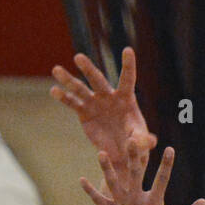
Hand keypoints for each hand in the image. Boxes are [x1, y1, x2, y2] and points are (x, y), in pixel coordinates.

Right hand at [51, 47, 156, 163]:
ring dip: (68, 79)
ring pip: (80, 88)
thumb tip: (151, 141)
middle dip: (88, 69)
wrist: (120, 153)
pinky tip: (54, 90)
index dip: (128, 65)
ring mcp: (95, 103)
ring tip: (56, 69)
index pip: (127, 78)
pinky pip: (72, 103)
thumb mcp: (141, 142)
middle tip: (78, 57)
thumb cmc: (135, 144)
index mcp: (126, 99)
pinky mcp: (84, 112)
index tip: (128, 50)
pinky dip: (63, 97)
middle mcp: (109, 96)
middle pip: (98, 79)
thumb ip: (144, 139)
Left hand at [80, 141, 204, 204]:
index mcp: (154, 204)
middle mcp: (136, 203)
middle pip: (135, 174)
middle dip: (134, 156)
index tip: (170, 148)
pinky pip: (99, 200)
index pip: (163, 179)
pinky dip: (90, 191)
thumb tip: (204, 202)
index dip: (167, 164)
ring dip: (106, 168)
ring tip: (100, 153)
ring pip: (113, 183)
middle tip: (131, 140)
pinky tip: (81, 180)